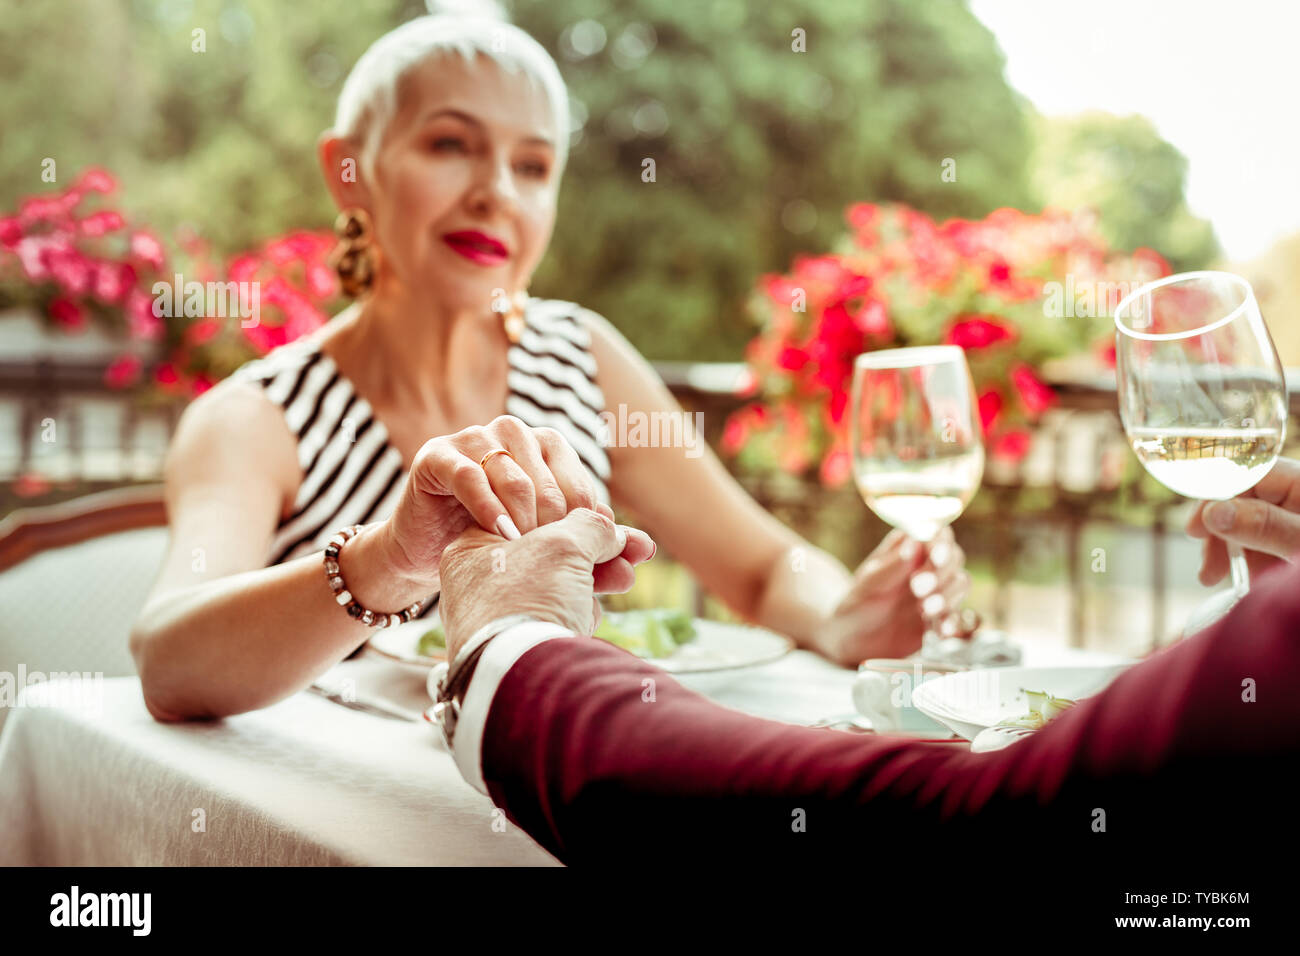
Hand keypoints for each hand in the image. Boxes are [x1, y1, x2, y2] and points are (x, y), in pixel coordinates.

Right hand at [378, 415, 600, 588]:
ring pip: (512, 473)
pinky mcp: (437, 456)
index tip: (586, 559)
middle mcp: (511, 434)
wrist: (429, 557)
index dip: (585, 523)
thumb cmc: (491, 548)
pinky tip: (500, 535)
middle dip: (554, 526)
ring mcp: (472, 440)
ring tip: (526, 552)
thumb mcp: (548, 549)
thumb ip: (596, 547)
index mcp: (544, 447)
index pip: (577, 482)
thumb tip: (648, 549)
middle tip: (554, 563)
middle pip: (547, 479)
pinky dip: (489, 506)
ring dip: (523, 517)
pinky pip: (470, 475)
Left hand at [440, 505, 656, 660]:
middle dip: (599, 551)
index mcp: (472, 550)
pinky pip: (559, 619)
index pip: (530, 518)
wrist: (524, 676)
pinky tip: (586, 619)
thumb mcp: (564, 544)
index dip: (574, 516)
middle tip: (635, 549)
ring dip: (598, 580)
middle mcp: (480, 585)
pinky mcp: (521, 648)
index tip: (609, 519)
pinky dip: (579, 615)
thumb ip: (590, 526)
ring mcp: (500, 619)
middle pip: (551, 554)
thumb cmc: (528, 601)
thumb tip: (611, 531)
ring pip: (560, 587)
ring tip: (626, 579)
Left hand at [815, 526, 969, 667]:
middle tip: (917, 589)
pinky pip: (957, 614)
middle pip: (954, 557)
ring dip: (948, 596)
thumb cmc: (857, 603)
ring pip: (960, 583)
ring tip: (926, 610)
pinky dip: (952, 621)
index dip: (940, 543)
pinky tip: (941, 631)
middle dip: (942, 573)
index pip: (935, 534)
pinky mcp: (942, 615)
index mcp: (907, 547)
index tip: (935, 557)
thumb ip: (892, 565)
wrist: (854, 639)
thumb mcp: (869, 584)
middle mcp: (926, 564)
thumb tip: (914, 542)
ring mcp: (937, 590)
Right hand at [1186, 457, 1299, 585]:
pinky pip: (1260, 543)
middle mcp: (1295, 497)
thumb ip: (1264, 526)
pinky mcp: (1291, 542)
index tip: (1194, 529)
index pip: (1247, 475)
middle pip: (1241, 500)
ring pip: (1246, 524)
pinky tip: (1238, 578)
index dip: (1214, 497)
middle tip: (1204, 563)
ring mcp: (1292, 520)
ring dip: (1225, 550)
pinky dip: (1245, 560)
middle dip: (1216, 530)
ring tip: (1213, 578)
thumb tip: (1212, 511)